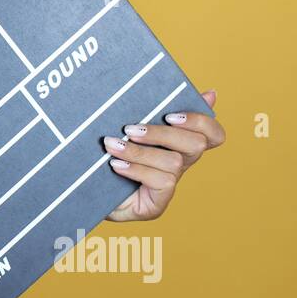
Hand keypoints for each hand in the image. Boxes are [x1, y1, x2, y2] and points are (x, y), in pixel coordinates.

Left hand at [102, 90, 224, 221]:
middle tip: (130, 129)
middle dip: (163, 133)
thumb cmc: (106, 154)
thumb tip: (201, 92)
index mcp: (177, 144)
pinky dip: (136, 169)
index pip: (213, 134)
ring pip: (174, 162)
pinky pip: (161, 181)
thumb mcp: (127, 129)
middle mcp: (179, 165)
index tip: (171, 115)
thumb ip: (153, 109)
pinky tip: (116, 165)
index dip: (201, 122)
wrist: (83, 189)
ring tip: (112, 145)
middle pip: (196, 144)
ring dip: (140, 152)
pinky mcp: (157, 205)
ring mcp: (168, 187)